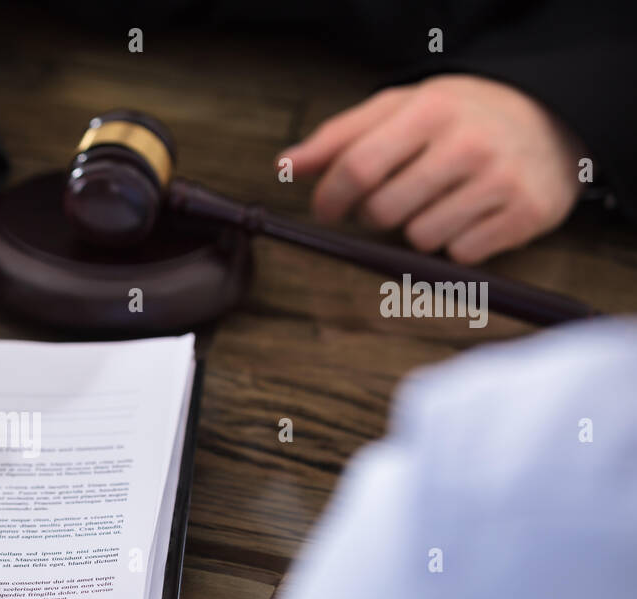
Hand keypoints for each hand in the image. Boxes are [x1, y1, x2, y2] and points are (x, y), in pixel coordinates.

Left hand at [282, 74, 584, 263]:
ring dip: (420, 229)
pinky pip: (462, 254)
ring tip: (441, 201)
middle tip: (397, 197)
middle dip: (377, 214)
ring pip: (421, 238)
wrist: (548, 119)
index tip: (326, 211)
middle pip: (383, 212)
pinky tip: (472, 215)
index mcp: (430, 111)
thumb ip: (340, 137)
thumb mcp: (400, 109)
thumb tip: (286, 165)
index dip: (330, 198)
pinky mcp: (526, 214)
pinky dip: (459, 242)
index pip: (358, 168)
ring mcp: (501, 180)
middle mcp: (468, 144)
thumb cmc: (456, 118)